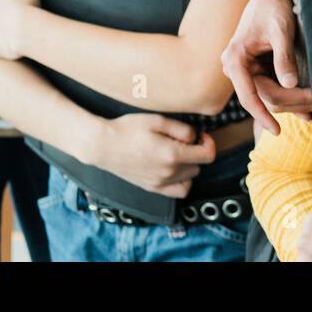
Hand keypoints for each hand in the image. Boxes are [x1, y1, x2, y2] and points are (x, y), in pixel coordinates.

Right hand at [90, 114, 216, 197]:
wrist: (103, 145)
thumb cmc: (128, 129)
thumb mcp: (157, 120)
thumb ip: (182, 129)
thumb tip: (195, 137)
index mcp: (172, 154)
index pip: (208, 155)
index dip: (209, 143)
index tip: (201, 136)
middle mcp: (168, 172)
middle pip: (199, 166)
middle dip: (196, 152)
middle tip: (182, 141)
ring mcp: (160, 183)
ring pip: (190, 178)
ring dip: (189, 166)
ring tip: (176, 153)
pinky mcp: (152, 188)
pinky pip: (179, 191)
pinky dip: (182, 181)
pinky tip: (174, 169)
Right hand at [222, 0, 311, 135]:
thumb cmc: (273, 8)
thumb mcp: (281, 31)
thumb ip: (284, 58)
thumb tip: (290, 85)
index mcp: (236, 59)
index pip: (248, 96)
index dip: (262, 116)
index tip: (277, 130)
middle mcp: (235, 67)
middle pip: (262, 97)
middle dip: (289, 105)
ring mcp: (245, 70)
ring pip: (268, 96)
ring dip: (290, 103)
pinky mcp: (256, 69)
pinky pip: (270, 88)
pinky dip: (288, 96)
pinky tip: (305, 108)